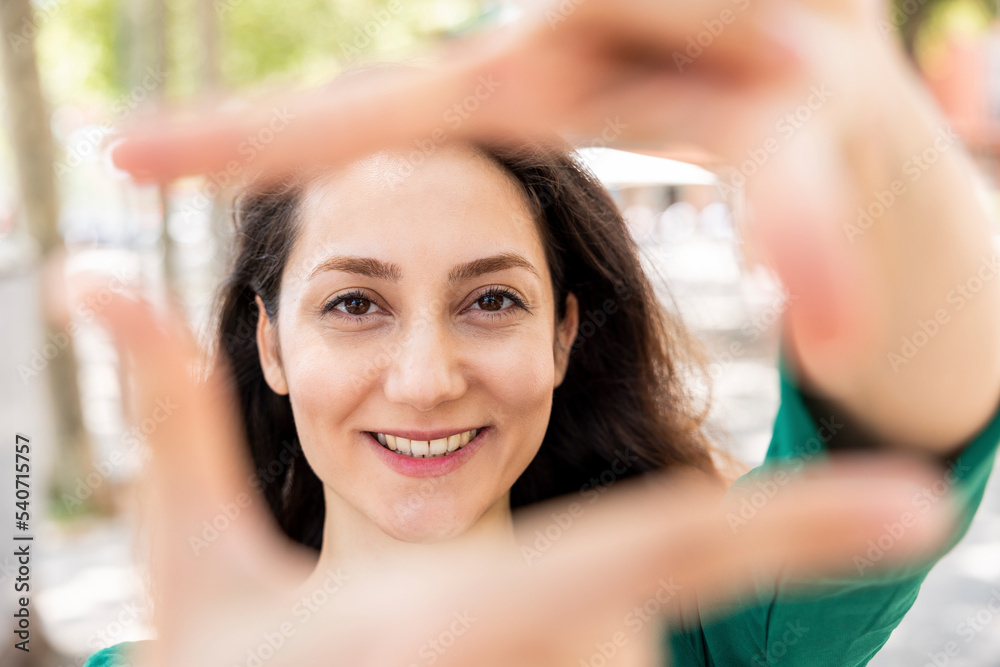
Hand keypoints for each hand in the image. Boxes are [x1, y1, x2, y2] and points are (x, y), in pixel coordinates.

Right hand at [56, 274, 956, 666]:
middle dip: (594, 586)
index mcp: (461, 613)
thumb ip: (170, 416)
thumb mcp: (191, 564)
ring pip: (619, 651)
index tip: (916, 498)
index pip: (657, 549)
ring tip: (434, 658)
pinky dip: (561, 661)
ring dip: (557, 633)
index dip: (790, 523)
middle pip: (639, 608)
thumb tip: (97, 282)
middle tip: (485, 620)